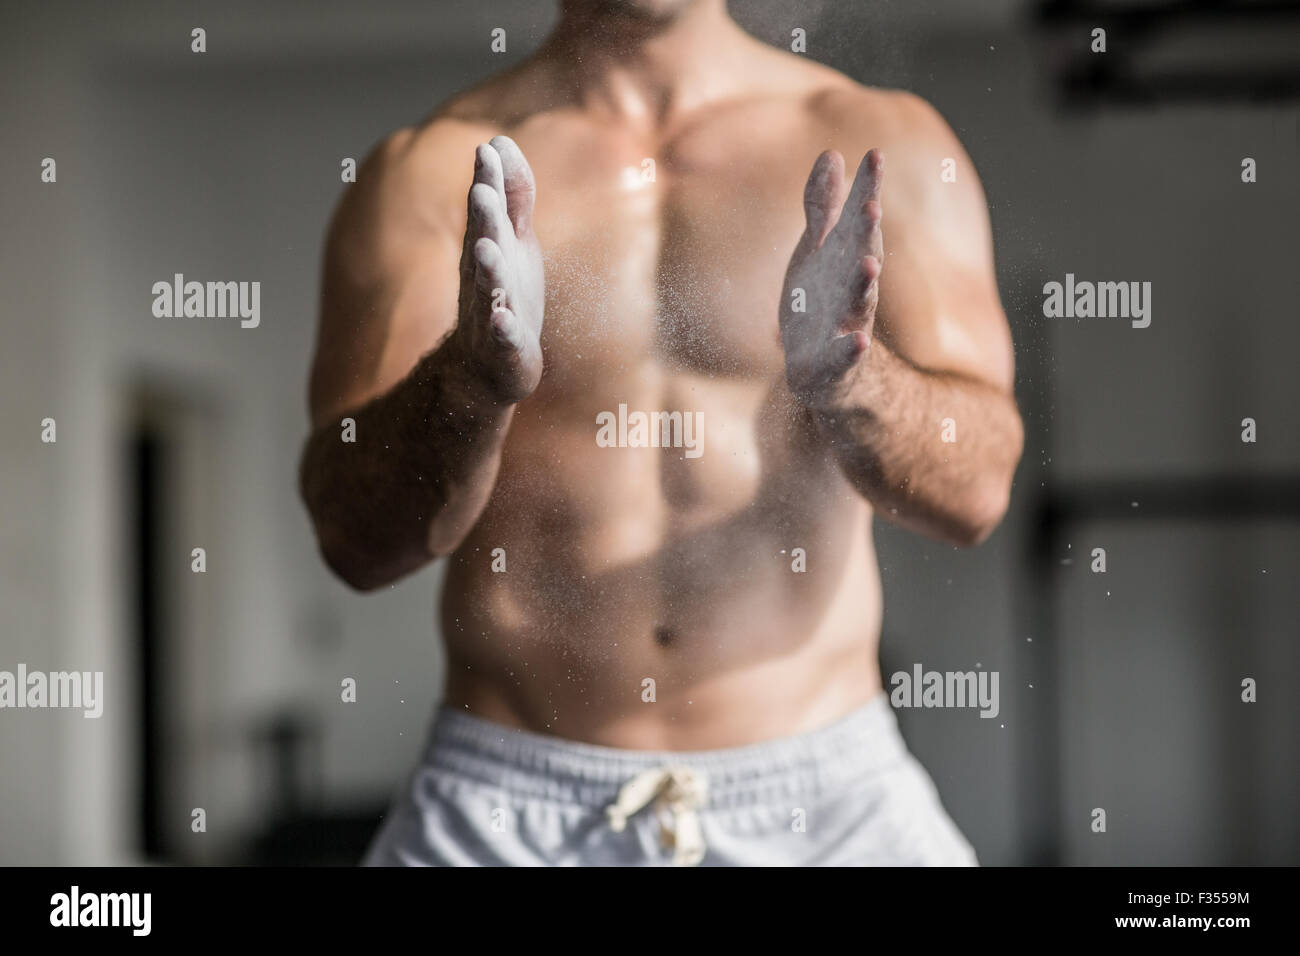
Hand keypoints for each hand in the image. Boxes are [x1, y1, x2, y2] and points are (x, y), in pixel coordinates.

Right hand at [450, 135, 545, 403]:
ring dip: (488, 269)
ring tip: (487, 249)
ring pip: (488, 289)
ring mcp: (490, 311)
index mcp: (488, 246)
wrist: (488, 364)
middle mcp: (483, 275)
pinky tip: (503, 321)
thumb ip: (514, 195)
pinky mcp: (504, 348)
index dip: (488, 182)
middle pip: (483, 243)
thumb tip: (501, 140)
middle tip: (482, 191)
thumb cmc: (505, 291)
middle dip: (483, 219)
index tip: (487, 149)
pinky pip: (502, 338)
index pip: (487, 210)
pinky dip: (502, 329)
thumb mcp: (515, 239)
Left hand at [780, 148, 883, 410]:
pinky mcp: (836, 363)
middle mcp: (852, 287)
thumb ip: (823, 207)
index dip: (867, 187)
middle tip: (871, 203)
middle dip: (866, 231)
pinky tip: (858, 341)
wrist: (823, 371)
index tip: (874, 154)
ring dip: (864, 284)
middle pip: (861, 255)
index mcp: (847, 257)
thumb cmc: (820, 303)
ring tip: (871, 265)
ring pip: (859, 303)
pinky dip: (851, 349)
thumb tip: (832, 152)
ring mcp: (846, 325)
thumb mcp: (817, 251)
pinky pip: (845, 357)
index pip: (859, 218)